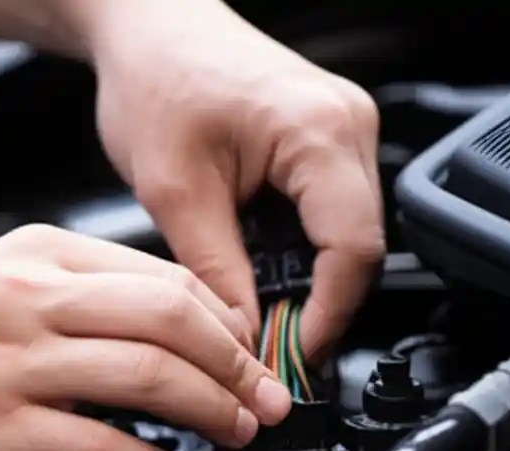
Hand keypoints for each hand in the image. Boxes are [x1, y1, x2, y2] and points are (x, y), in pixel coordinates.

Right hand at [0, 224, 293, 450]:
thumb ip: (77, 292)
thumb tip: (166, 326)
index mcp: (40, 256)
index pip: (165, 278)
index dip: (226, 323)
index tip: (250, 355)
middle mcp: (32, 301)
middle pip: (173, 320)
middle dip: (238, 365)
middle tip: (267, 399)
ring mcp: (12, 365)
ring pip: (148, 377)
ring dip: (211, 410)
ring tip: (235, 432)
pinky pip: (96, 445)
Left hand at [84, 0, 385, 359]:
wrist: (149, 26)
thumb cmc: (156, 78)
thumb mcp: (174, 191)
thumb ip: (215, 273)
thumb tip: (243, 340)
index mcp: (319, 130)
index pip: (353, 251)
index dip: (325, 318)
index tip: (290, 359)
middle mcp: (348, 124)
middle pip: (361, 247)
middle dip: (317, 307)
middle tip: (270, 350)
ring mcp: (346, 128)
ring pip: (351, 234)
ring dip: (311, 281)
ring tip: (261, 315)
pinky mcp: (330, 136)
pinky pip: (335, 211)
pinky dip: (305, 250)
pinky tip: (266, 270)